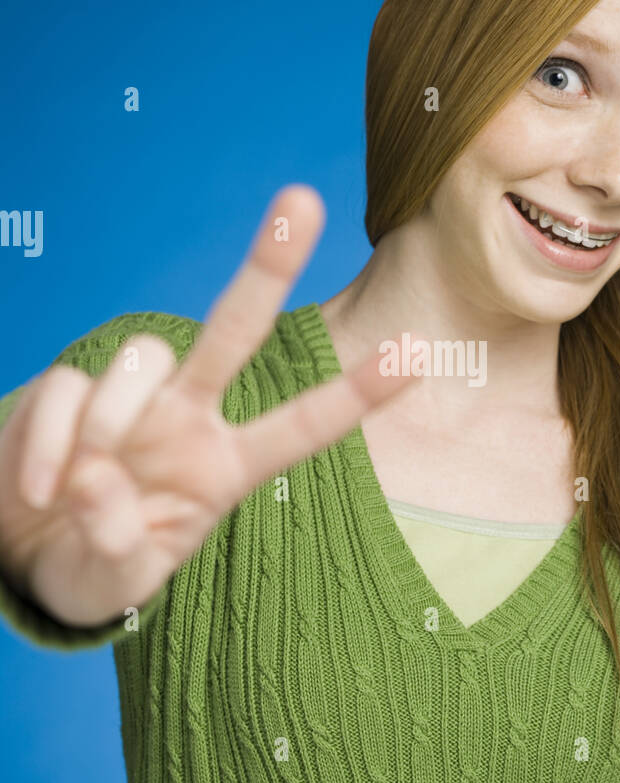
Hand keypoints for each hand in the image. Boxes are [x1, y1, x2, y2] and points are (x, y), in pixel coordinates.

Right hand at [0, 186, 416, 626]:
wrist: (23, 555)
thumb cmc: (93, 562)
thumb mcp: (117, 582)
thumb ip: (118, 548)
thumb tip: (95, 484)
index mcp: (225, 468)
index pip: (302, 426)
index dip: (357, 392)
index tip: (418, 352)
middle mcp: (188, 419)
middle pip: (236, 330)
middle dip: (267, 266)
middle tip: (304, 200)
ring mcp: (130, 400)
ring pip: (147, 359)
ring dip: (113, 422)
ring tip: (74, 490)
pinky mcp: (63, 390)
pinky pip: (66, 390)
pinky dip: (49, 443)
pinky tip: (37, 489)